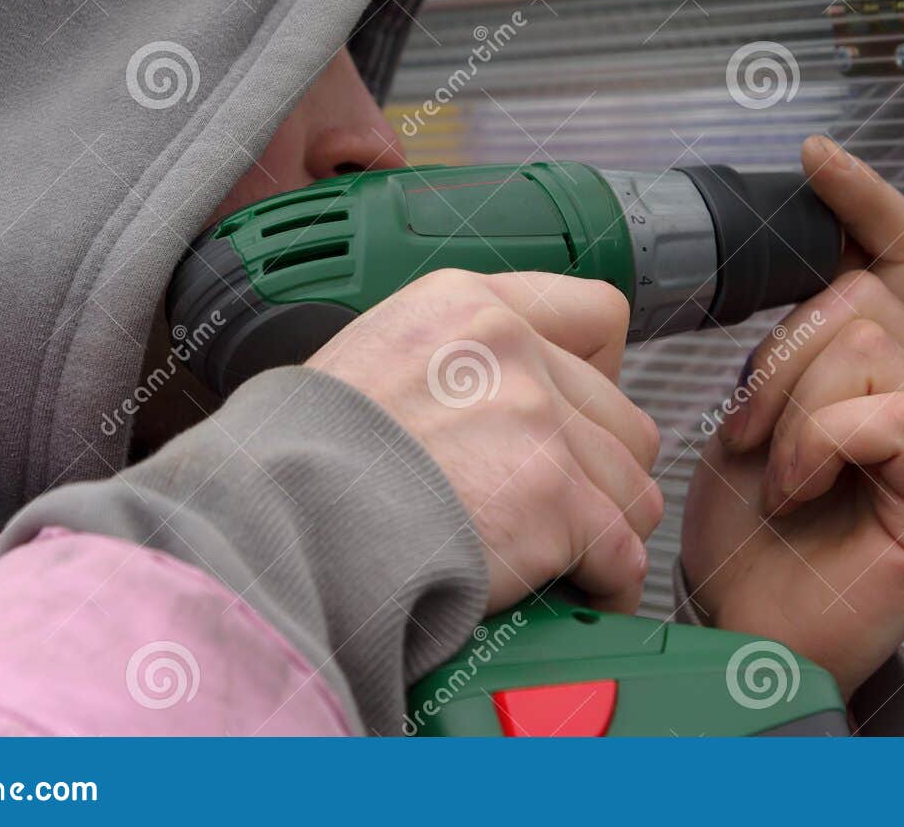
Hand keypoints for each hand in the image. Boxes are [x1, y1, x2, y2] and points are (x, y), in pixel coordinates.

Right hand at [306, 269, 662, 614]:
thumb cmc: (298, 465)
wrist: (272, 528)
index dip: (601, 380)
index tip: (577, 421)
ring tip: (568, 566)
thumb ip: (451, 366)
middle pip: (624, 418)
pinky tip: (579, 598)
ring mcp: (537, 423)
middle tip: (562, 513)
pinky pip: (623, 553)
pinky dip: (607, 587)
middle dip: (602, 474)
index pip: (598, 314)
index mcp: (468, 305)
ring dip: (605, 534)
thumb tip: (500, 406)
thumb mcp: (371, 362)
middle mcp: (512, 349)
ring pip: (631, 487)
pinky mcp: (553, 500)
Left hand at [681, 136, 903, 697]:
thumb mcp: (758, 412)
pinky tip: (797, 489)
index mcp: (891, 374)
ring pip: (870, 347)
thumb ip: (801, 346)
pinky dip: (817, 443)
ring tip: (774, 473)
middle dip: (781, 356)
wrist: (743, 631)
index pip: (903, 261)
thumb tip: (816, 266)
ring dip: (790, 408)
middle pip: (865, 299)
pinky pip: (887, 414)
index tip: (814, 158)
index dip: (869, 200)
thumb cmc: (747, 532)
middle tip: (750, 432)